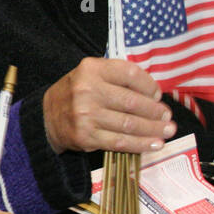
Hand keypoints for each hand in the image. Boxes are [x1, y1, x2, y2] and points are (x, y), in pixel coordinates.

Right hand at [42, 57, 174, 154]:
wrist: (45, 117)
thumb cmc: (76, 93)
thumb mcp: (91, 74)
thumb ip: (118, 77)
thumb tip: (154, 94)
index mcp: (91, 69)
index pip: (130, 74)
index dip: (149, 85)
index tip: (157, 95)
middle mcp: (87, 90)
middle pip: (132, 102)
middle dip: (155, 111)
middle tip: (167, 117)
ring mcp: (86, 115)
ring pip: (129, 124)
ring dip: (153, 129)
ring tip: (167, 130)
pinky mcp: (86, 137)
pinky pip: (120, 142)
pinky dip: (141, 144)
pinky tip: (155, 143)